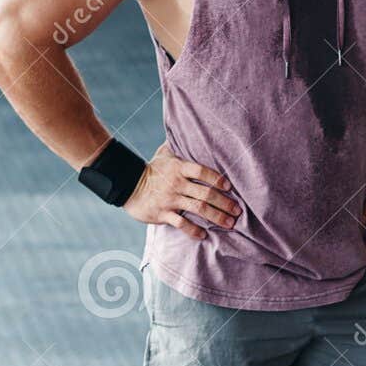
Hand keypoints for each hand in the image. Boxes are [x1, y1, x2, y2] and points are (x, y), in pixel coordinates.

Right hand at [123, 143, 240, 240]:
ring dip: (217, 217)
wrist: (127, 186)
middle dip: (224, 203)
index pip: (202, 171)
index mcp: (178, 168)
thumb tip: (188, 130)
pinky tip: (204, 235)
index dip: (217, 179)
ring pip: (198, 209)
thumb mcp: (164, 154)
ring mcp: (170, 199)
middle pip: (206, 193)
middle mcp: (176, 183)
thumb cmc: (152, 169)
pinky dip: (194, 230)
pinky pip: (182, 224)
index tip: (229, 187)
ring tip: (230, 223)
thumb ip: (178, 146)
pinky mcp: (162, 214)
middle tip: (237, 210)